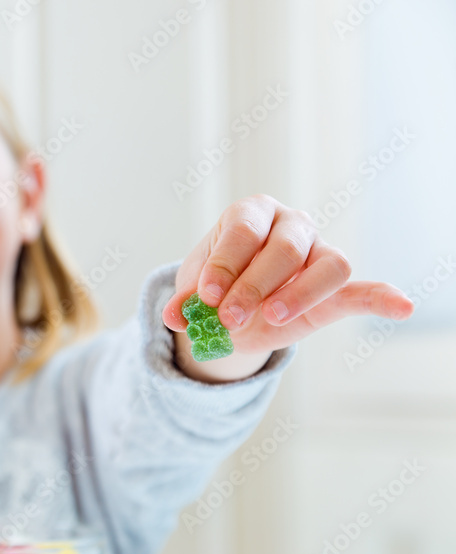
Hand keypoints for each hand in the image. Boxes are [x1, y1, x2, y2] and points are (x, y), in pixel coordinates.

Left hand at [162, 194, 413, 380]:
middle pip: (284, 249)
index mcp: (250, 214)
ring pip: (326, 265)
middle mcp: (289, 224)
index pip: (245, 231)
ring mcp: (318, 251)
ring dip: (298, 295)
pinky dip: (383, 297)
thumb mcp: (193, 291)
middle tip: (226, 318)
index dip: (226, 263)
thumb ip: (186, 301)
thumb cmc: (214, 285)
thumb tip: (174, 317)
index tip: (206, 295)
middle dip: (253, 286)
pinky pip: (362, 288)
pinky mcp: (335, 286)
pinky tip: (400, 306)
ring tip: (270, 318)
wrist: (229, 306)